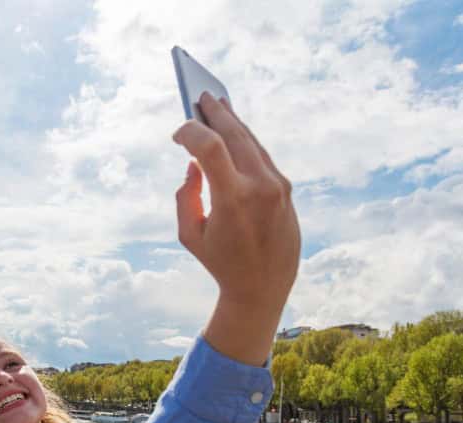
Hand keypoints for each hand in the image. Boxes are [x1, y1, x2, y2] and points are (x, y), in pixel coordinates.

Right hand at [172, 93, 300, 365]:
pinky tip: (235, 133)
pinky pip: (262, 156)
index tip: (177, 134)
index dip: (190, 133)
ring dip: (234, 122)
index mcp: (232, 199)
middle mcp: (260, 187)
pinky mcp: (285, 189)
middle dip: (216, 114)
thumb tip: (194, 166)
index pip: (210, 148)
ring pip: (251, 142)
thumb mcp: (190, 234)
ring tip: (219, 107)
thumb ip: (186, 196)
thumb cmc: (220, 262)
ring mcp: (277, 186)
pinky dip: (245, 142)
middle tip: (202, 96)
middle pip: (235, 134)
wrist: (263, 287)